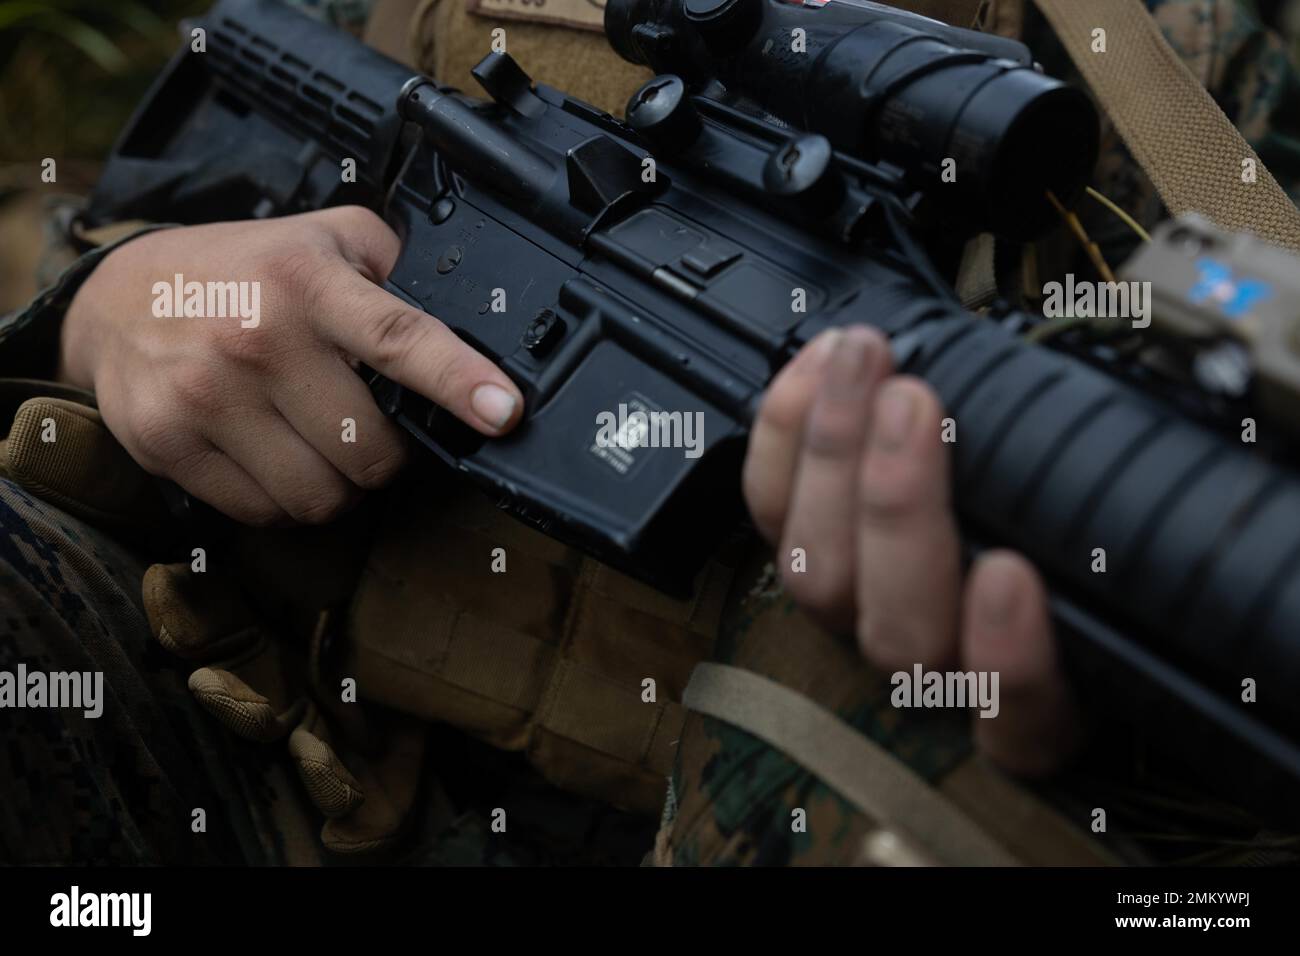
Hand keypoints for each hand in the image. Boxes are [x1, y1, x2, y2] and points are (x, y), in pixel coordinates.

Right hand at [59, 206, 521, 525]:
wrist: (115, 298)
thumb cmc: (240, 272)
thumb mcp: (321, 239)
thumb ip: (391, 267)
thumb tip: (463, 312)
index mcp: (305, 283)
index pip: (396, 337)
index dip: (458, 380)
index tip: (503, 411)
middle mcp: (256, 339)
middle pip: (371, 451)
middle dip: (385, 451)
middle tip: (363, 422)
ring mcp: (206, 397)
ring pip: (321, 496)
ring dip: (337, 484)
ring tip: (315, 440)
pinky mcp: (167, 443)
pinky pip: (265, 513)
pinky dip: (283, 498)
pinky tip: (269, 454)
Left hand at [742, 326, 1080, 774]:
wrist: (993, 461)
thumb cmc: (1063, 500)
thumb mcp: (1098, 510)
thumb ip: (1094, 511)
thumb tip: (1103, 449)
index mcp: (1027, 685)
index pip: (1021, 719)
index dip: (1008, 658)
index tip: (1013, 574)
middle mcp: (933, 662)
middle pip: (898, 634)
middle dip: (898, 511)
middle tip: (915, 403)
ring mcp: (855, 607)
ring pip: (820, 578)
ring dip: (833, 455)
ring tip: (862, 361)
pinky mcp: (801, 550)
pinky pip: (767, 516)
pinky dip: (782, 436)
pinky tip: (813, 369)